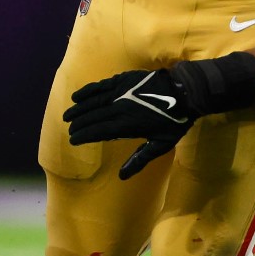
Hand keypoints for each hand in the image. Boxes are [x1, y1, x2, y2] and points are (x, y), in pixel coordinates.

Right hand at [66, 69, 200, 178]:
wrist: (186, 91)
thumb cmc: (175, 121)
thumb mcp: (161, 145)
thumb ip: (140, 159)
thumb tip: (121, 176)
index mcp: (127, 125)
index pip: (99, 131)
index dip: (84, 136)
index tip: (73, 140)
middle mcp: (120, 107)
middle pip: (93, 116)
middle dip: (79, 123)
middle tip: (69, 129)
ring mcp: (121, 91)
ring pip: (94, 100)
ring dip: (79, 108)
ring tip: (68, 115)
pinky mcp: (124, 79)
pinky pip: (101, 85)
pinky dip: (88, 91)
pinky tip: (78, 96)